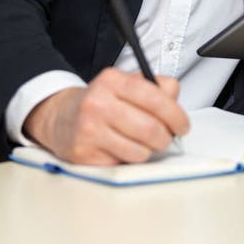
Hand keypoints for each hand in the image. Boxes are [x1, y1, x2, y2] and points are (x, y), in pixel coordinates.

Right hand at [23, 67, 189, 164]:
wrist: (61, 119)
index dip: (176, 115)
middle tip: (165, 138)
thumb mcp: (127, 85)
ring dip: (147, 151)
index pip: (155, 98)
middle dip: (165, 138)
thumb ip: (157, 88)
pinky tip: (120, 149)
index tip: (183, 125)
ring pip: (140, 151)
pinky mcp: (84, 154)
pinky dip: (129, 159)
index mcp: (112, 80)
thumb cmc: (103, 103)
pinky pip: (123, 163)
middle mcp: (98, 103)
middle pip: (151, 128)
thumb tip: (175, 99)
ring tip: (140, 142)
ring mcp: (89, 129)